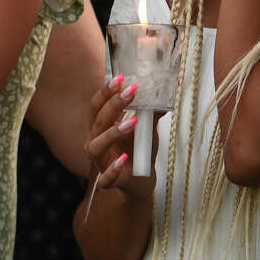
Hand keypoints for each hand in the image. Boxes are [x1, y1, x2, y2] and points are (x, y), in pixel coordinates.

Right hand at [86, 75, 154, 197]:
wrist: (141, 180)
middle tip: (131, 91)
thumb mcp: (146, 129)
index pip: (97, 105)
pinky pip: (105, 177)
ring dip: (112, 133)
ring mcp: (100, 162)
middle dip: (113, 105)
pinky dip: (113, 168)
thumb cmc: (139, 151)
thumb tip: (165, 91)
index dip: (106, 91)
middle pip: (98, 121)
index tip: (120, 78)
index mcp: (100, 126)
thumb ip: (151, 112)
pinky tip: (125, 159)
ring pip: (96, 146)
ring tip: (132, 122)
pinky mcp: (108, 181)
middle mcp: (95, 141)